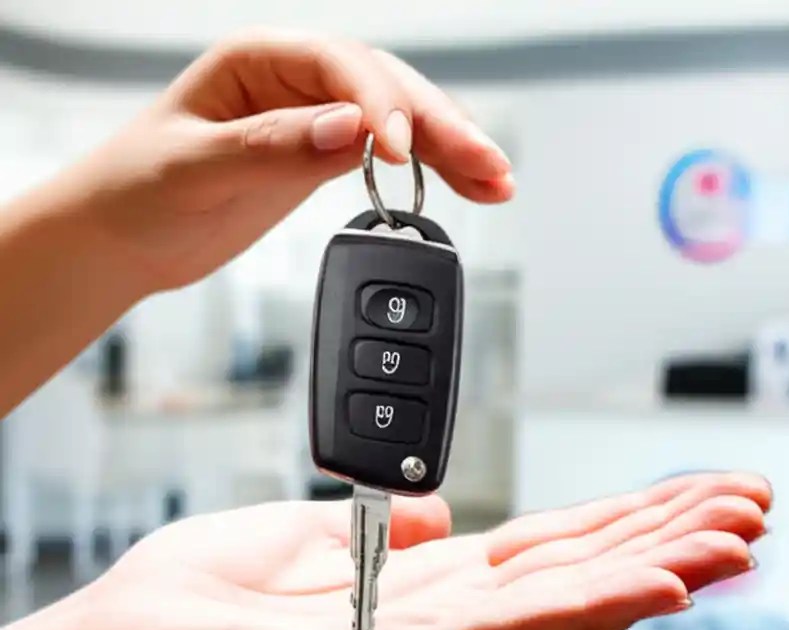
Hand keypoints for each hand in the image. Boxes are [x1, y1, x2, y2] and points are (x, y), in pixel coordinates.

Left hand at [23, 473, 768, 629]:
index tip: (689, 494)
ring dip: (657, 570)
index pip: (546, 554)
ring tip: (735, 539)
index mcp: (416, 597)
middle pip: (576, 576)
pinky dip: (590, 609)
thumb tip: (434, 512)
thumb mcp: (282, 544)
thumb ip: (372, 528)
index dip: (625, 523)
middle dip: (669, 540)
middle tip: (750, 508)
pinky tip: (655, 584)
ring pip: (563, 608)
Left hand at [69, 29, 513, 291]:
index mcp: (258, 60)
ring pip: (403, 122)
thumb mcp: (193, 167)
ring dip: (453, 149)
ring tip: (498, 180)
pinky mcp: (326, 159)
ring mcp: (317, 120)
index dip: (379, 103)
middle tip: (485, 163)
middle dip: (441, 125)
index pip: (340, 65)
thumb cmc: (133, 190)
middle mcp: (297, 82)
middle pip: (388, 89)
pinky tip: (470, 188)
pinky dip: (434, 174)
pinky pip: (393, 157)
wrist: (120, 240)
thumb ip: (273, 146)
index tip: (399, 150)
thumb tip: (348, 130)